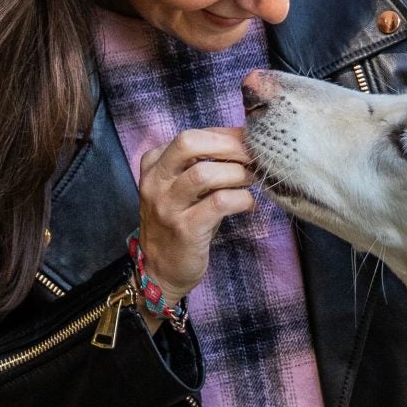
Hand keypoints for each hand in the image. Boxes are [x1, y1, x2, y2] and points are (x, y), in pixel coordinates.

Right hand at [136, 125, 256, 296]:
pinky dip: (242, 198)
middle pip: (189, 143)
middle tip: (252, 155)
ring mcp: (168, 206)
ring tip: (252, 179)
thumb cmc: (178, 224)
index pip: (190, 136)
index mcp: (153, 166)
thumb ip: (202, 164)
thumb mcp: (181, 189)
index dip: (224, 135)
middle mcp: (156, 182)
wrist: (159, 271)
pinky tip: (249, 204)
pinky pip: (220, 203)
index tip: (247, 140)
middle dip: (228, 145)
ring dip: (237, 173)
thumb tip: (242, 142)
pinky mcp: (185, 229)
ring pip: (205, 173)